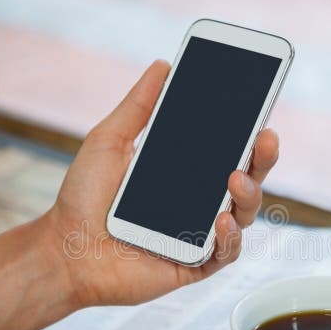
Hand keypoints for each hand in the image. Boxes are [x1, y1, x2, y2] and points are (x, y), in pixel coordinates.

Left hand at [42, 60, 278, 307]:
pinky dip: (229, 238)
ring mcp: (198, 234)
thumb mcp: (109, 142)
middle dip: (263, 158)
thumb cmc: (83, 199)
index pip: (228, 149)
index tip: (261, 107)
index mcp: (185, 172)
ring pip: (244, 215)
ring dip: (249, 195)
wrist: (64, 250)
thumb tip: (163, 65)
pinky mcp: (194, 265)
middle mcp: (198, 202)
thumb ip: (138, 106)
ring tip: (236, 178)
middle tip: (266, 137)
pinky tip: (221, 221)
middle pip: (247, 178)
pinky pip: (226, 253)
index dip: (249, 132)